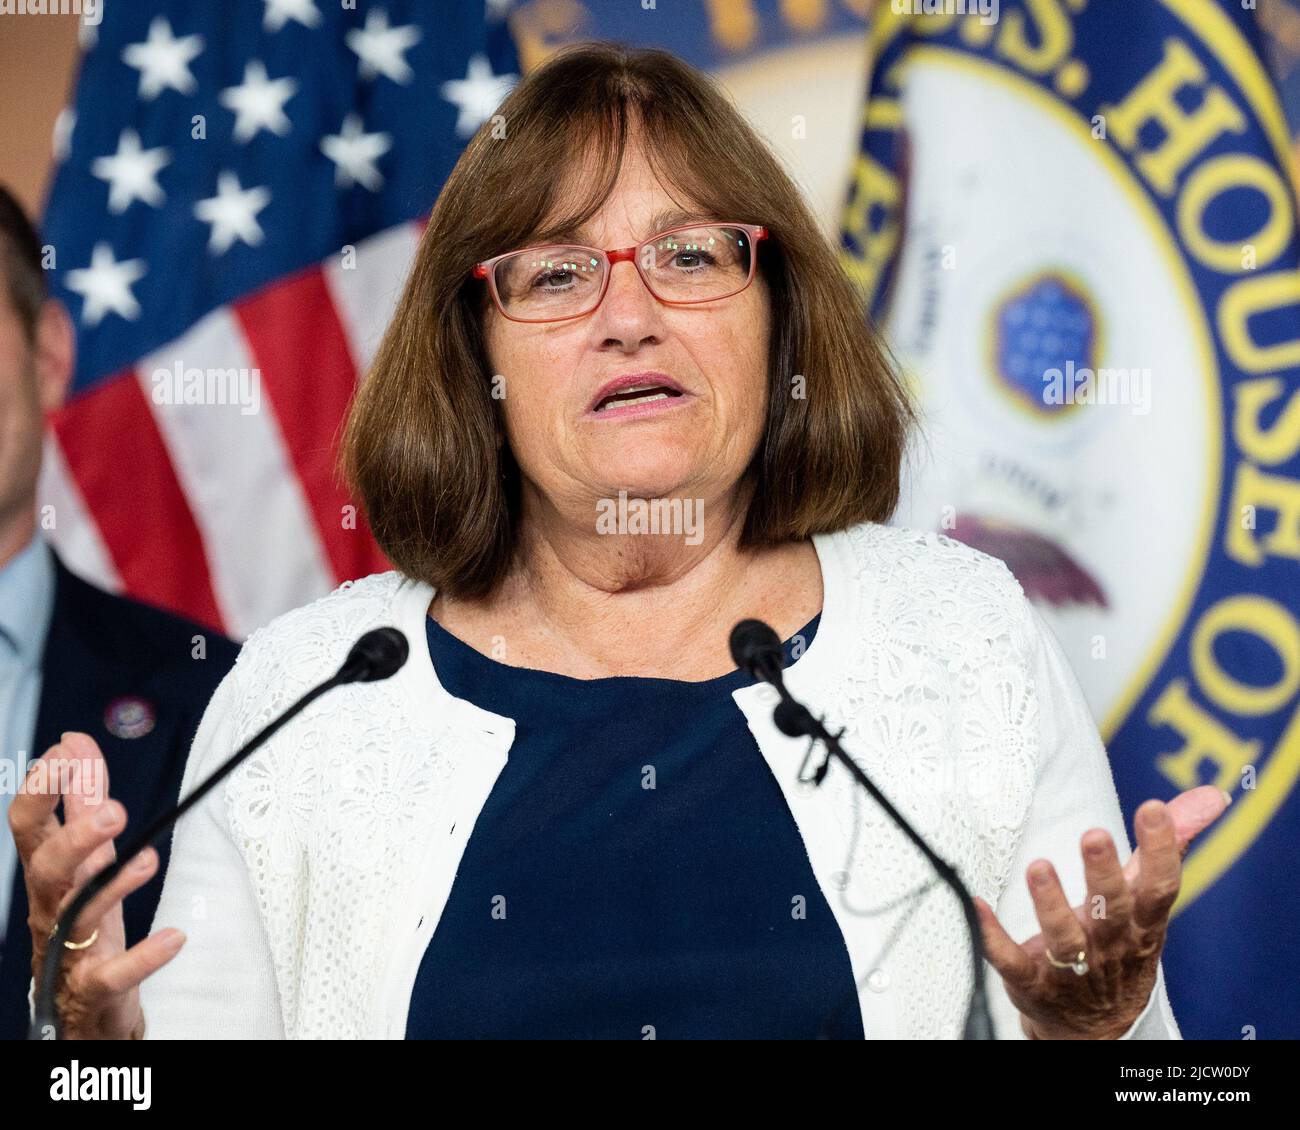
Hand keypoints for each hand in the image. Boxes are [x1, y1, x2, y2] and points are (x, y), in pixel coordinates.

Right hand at [10, 731, 185, 1038]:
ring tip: (146, 861)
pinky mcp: (95, 988)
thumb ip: (84, 801)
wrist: (84, 1006)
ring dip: (110, 887)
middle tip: (113, 811)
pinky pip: (114, 974)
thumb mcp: (89, 857)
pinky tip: (176, 937)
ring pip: (76, 916)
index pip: (29, 827)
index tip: (63, 754)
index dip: (40, 790)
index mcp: (51, 873)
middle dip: (74, 838)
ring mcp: (69, 950)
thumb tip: (77, 744)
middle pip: (46, 869)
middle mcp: (52, 908)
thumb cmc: (85, 922)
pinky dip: (144, 957)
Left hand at [972, 784, 1227, 1039]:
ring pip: (1064, 938)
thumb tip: (1211, 795)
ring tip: (1039, 867)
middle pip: (1110, 910)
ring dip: (1050, 904)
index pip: (1159, 887)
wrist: (1098, 1028)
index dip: (1160, 850)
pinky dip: (993, 936)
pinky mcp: (1033, 983)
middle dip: (1103, 874)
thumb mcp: (1149, 900)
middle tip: (1094, 834)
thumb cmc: (1122, 945)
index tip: (1153, 808)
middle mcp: (1110, 945)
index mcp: (1142, 923)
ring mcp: (1072, 968)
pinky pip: (1010, 960)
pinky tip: (976, 906)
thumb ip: (1170, 845)